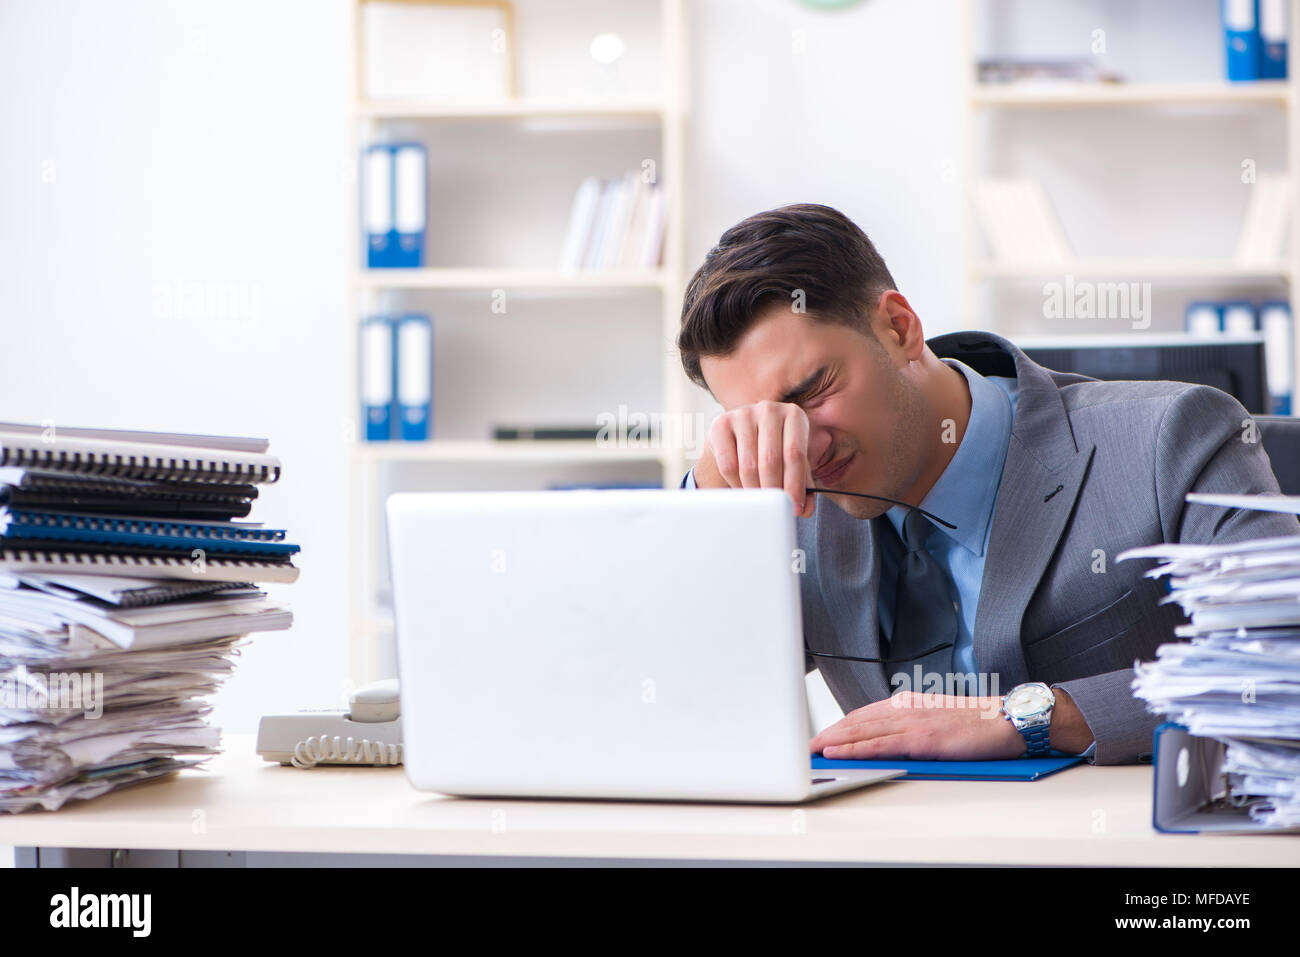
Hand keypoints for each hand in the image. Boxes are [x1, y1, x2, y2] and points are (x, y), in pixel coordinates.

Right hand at [693, 400, 815, 516]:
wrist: (741, 435)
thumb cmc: (773, 450)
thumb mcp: (792, 463)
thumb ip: (802, 484)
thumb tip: (806, 508)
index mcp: (794, 414)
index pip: (795, 454)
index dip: (795, 485)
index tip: (795, 508)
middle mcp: (769, 409)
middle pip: (770, 459)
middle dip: (773, 491)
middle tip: (773, 509)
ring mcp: (743, 413)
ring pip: (748, 464)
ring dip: (754, 490)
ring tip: (759, 502)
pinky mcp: (721, 423)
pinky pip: (728, 464)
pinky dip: (736, 484)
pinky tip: (743, 489)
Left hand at [810, 692, 1026, 760]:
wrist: (1007, 720)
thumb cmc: (977, 723)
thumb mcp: (936, 718)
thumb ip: (911, 724)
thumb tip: (886, 739)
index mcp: (908, 702)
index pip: (863, 713)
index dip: (838, 725)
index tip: (820, 735)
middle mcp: (905, 708)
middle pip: (855, 721)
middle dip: (828, 733)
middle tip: (805, 744)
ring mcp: (912, 722)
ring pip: (861, 731)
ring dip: (832, 741)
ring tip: (810, 749)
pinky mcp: (921, 739)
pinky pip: (880, 745)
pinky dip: (854, 749)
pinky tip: (837, 753)